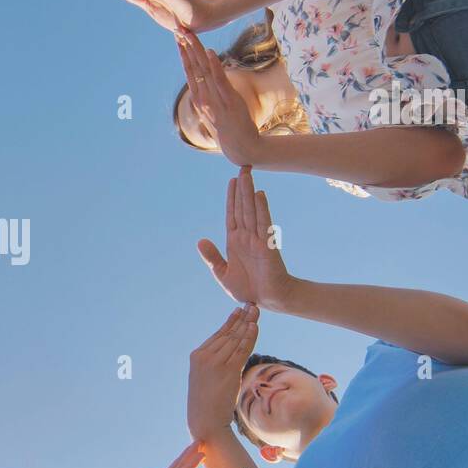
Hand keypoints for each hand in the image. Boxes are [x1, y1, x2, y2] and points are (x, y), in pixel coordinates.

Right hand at [177, 28, 261, 164]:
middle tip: (178, 29)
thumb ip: (211, 95)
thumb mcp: (216, 110)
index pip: (189, 71)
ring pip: (202, 70)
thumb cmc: (230, 128)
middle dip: (185, 47)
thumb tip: (212, 82)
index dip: (183, 53)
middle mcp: (202, 97)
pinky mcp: (227, 100)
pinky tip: (210, 52)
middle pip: (192, 67)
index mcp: (199, 98)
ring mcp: (214, 99)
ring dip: (195, 51)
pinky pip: (219, 79)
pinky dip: (214, 64)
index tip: (179, 38)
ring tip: (189, 35)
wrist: (241, 147)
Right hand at [187, 304, 259, 440]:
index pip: (218, 335)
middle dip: (242, 318)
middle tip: (252, 306)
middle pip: (228, 333)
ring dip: (247, 324)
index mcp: (197, 356)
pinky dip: (250, 337)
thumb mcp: (206, 377)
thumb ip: (215, 363)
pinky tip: (255, 327)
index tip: (240, 311)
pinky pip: (242, 350)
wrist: (205, 420)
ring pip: (236, 339)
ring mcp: (216, 363)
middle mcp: (205, 356)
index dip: (231, 321)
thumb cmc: (206, 402)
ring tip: (256, 312)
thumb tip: (231, 354)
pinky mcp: (228, 371)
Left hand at [198, 167, 295, 309]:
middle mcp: (246, 236)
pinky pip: (263, 224)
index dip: (231, 198)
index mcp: (235, 241)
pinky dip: (261, 209)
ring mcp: (257, 239)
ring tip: (248, 173)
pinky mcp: (267, 246)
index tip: (232, 181)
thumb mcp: (222, 273)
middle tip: (243, 167)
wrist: (267, 300)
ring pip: (251, 211)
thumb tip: (200, 240)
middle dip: (242, 188)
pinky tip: (259, 195)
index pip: (232, 214)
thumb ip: (212, 257)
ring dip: (249, 192)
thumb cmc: (247, 288)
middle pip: (242, 207)